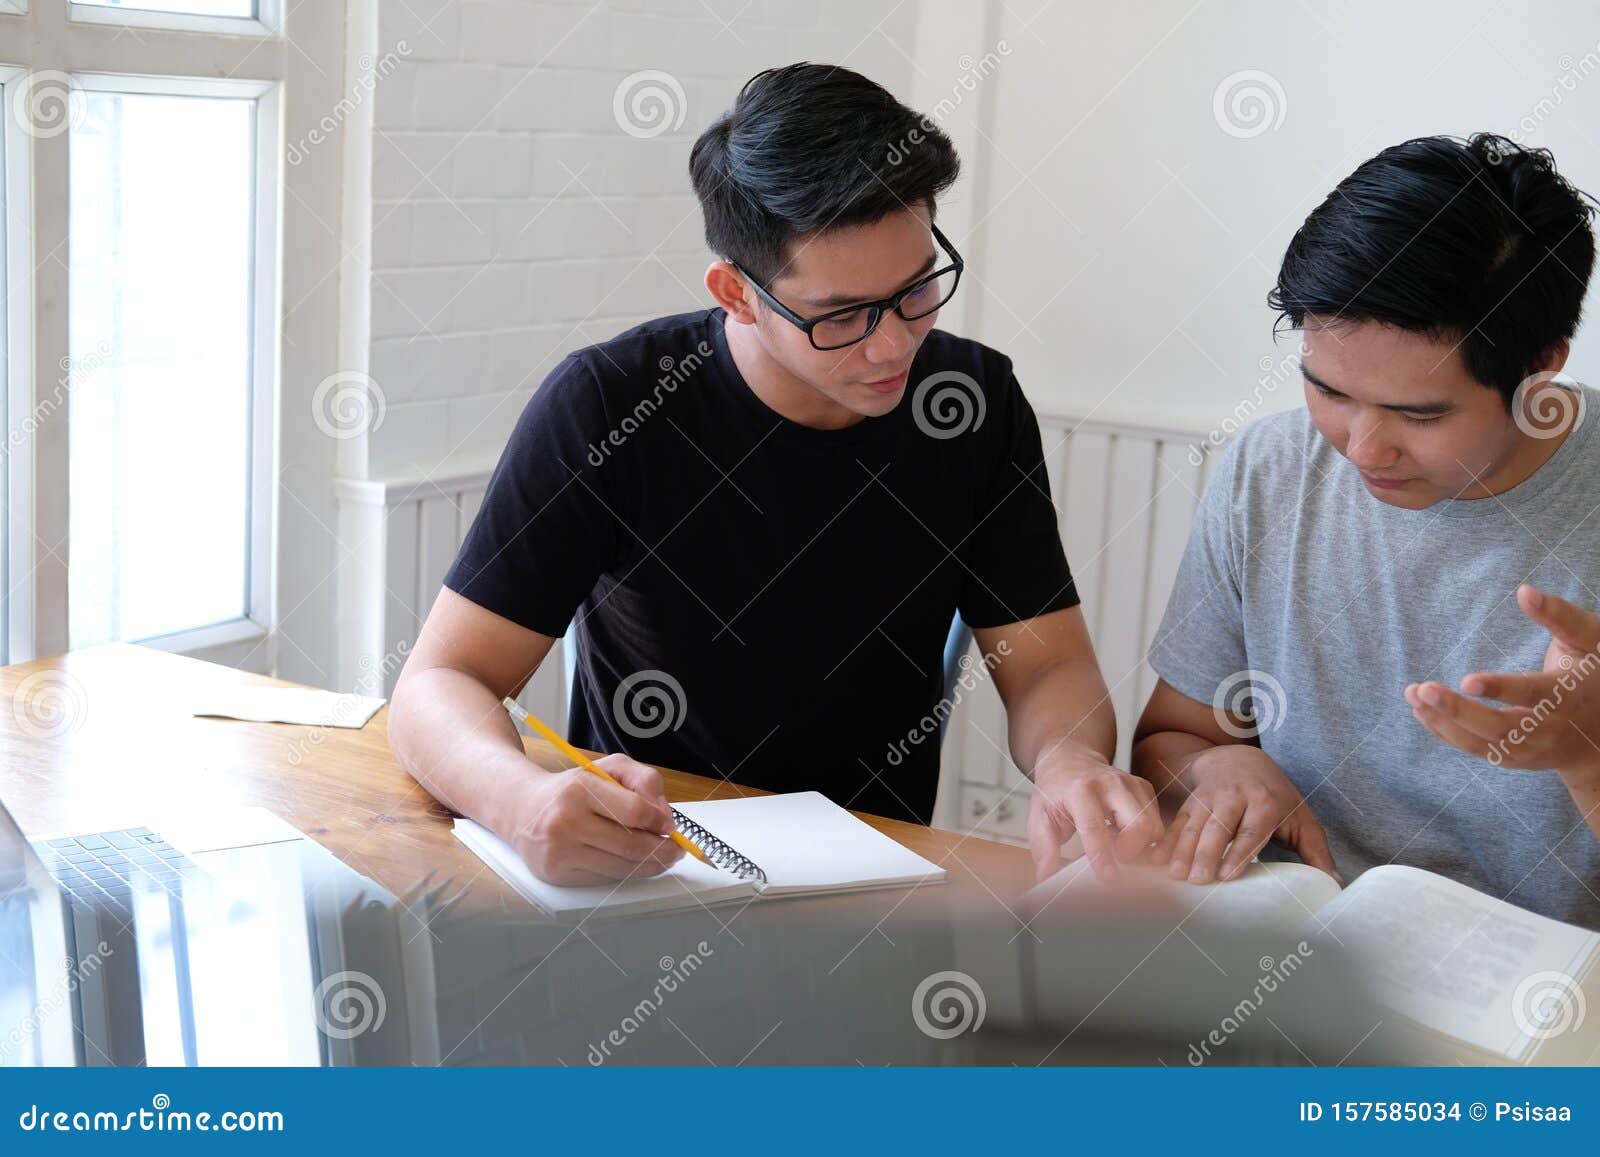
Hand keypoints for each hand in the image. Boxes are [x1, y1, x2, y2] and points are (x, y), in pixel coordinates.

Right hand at [506, 753, 685, 884]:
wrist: (522, 809)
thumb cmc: (571, 789)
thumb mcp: (606, 768)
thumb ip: (643, 780)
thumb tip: (665, 816)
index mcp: (580, 788)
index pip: (635, 812)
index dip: (660, 822)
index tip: (672, 828)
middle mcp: (566, 820)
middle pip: (632, 845)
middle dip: (662, 851)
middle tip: (676, 850)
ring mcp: (559, 850)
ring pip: (621, 867)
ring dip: (649, 866)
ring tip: (661, 858)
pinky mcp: (556, 873)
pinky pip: (604, 878)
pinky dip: (624, 873)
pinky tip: (632, 864)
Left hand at [1028, 750, 1162, 882]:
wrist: (1070, 760)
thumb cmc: (1056, 790)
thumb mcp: (1040, 815)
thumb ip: (1043, 845)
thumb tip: (1047, 875)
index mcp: (1080, 790)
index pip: (1095, 826)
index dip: (1102, 856)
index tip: (1107, 877)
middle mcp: (1110, 783)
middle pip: (1139, 825)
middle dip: (1132, 852)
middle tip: (1116, 860)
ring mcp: (1131, 783)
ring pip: (1153, 825)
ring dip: (1141, 846)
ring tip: (1118, 846)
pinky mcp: (1144, 787)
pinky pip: (1157, 820)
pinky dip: (1146, 837)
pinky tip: (1125, 836)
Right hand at [1152, 744, 1338, 884]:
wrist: (1239, 758)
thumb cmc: (1276, 797)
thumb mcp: (1301, 818)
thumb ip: (1316, 851)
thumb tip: (1335, 883)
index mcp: (1266, 801)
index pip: (1252, 828)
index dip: (1239, 851)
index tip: (1227, 874)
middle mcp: (1235, 795)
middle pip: (1219, 826)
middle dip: (1206, 853)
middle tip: (1198, 879)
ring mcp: (1209, 797)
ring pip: (1194, 824)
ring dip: (1182, 849)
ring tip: (1176, 875)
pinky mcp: (1190, 801)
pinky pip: (1176, 822)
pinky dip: (1165, 841)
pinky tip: (1156, 860)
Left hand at [1406, 585, 1599, 791]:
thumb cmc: (1596, 676)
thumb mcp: (1591, 642)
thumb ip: (1560, 616)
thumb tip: (1524, 591)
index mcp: (1568, 697)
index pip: (1532, 695)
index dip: (1500, 689)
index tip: (1467, 679)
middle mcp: (1547, 730)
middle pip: (1498, 726)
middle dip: (1457, 710)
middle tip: (1422, 688)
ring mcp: (1528, 749)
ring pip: (1480, 742)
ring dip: (1441, 721)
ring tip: (1412, 694)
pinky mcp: (1511, 757)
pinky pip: (1474, 748)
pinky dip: (1444, 731)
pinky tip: (1420, 709)